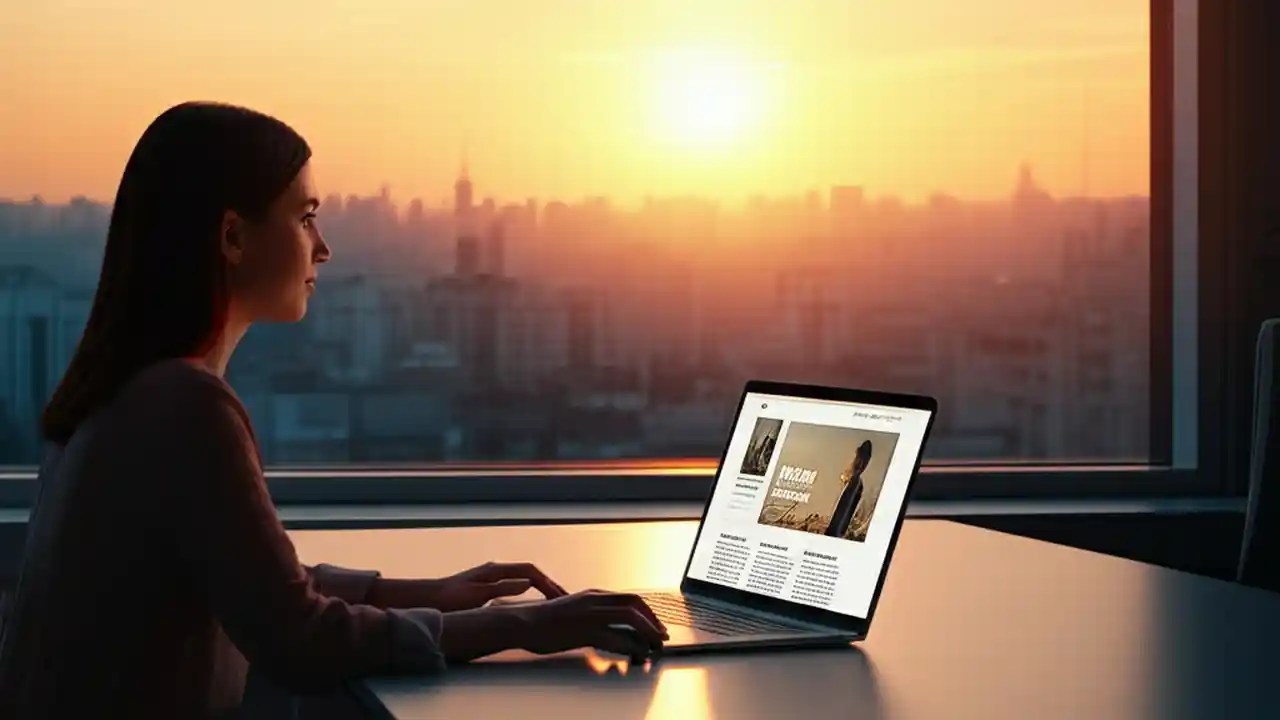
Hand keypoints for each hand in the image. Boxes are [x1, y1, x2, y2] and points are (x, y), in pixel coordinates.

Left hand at [425, 561, 568, 611]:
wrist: (430, 600)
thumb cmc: (451, 599)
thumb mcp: (478, 594)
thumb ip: (503, 588)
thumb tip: (529, 584)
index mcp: (496, 570)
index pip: (531, 572)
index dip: (548, 583)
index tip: (561, 597)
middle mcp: (496, 570)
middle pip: (531, 573)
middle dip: (550, 584)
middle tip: (567, 599)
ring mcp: (492, 577)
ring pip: (525, 579)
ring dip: (542, 588)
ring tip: (556, 601)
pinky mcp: (488, 586)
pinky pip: (517, 586)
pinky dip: (531, 593)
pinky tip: (534, 605)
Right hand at [511, 590, 668, 657]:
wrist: (522, 622)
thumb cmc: (544, 621)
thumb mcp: (574, 611)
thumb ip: (593, 615)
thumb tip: (609, 628)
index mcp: (593, 594)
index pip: (630, 599)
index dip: (647, 612)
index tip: (655, 625)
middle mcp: (595, 599)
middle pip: (635, 604)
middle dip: (653, 620)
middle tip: (661, 636)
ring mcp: (590, 613)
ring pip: (630, 617)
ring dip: (647, 632)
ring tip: (654, 646)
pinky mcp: (584, 630)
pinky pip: (615, 637)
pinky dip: (631, 645)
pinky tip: (636, 654)